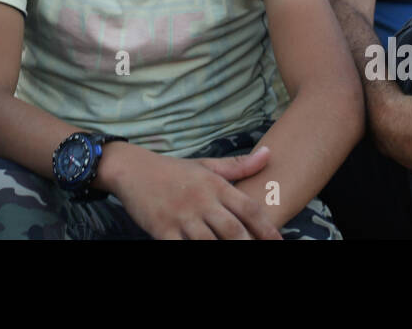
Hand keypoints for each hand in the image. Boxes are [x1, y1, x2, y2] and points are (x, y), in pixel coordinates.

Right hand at [107, 144, 282, 238]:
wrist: (131, 168)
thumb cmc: (173, 170)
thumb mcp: (206, 165)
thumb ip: (238, 165)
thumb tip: (269, 155)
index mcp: (214, 185)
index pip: (248, 208)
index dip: (267, 228)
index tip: (279, 242)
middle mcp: (201, 200)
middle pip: (232, 229)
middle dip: (249, 244)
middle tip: (262, 251)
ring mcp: (181, 216)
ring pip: (208, 242)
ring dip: (222, 250)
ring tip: (235, 257)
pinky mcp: (162, 229)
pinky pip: (180, 247)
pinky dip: (190, 251)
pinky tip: (199, 253)